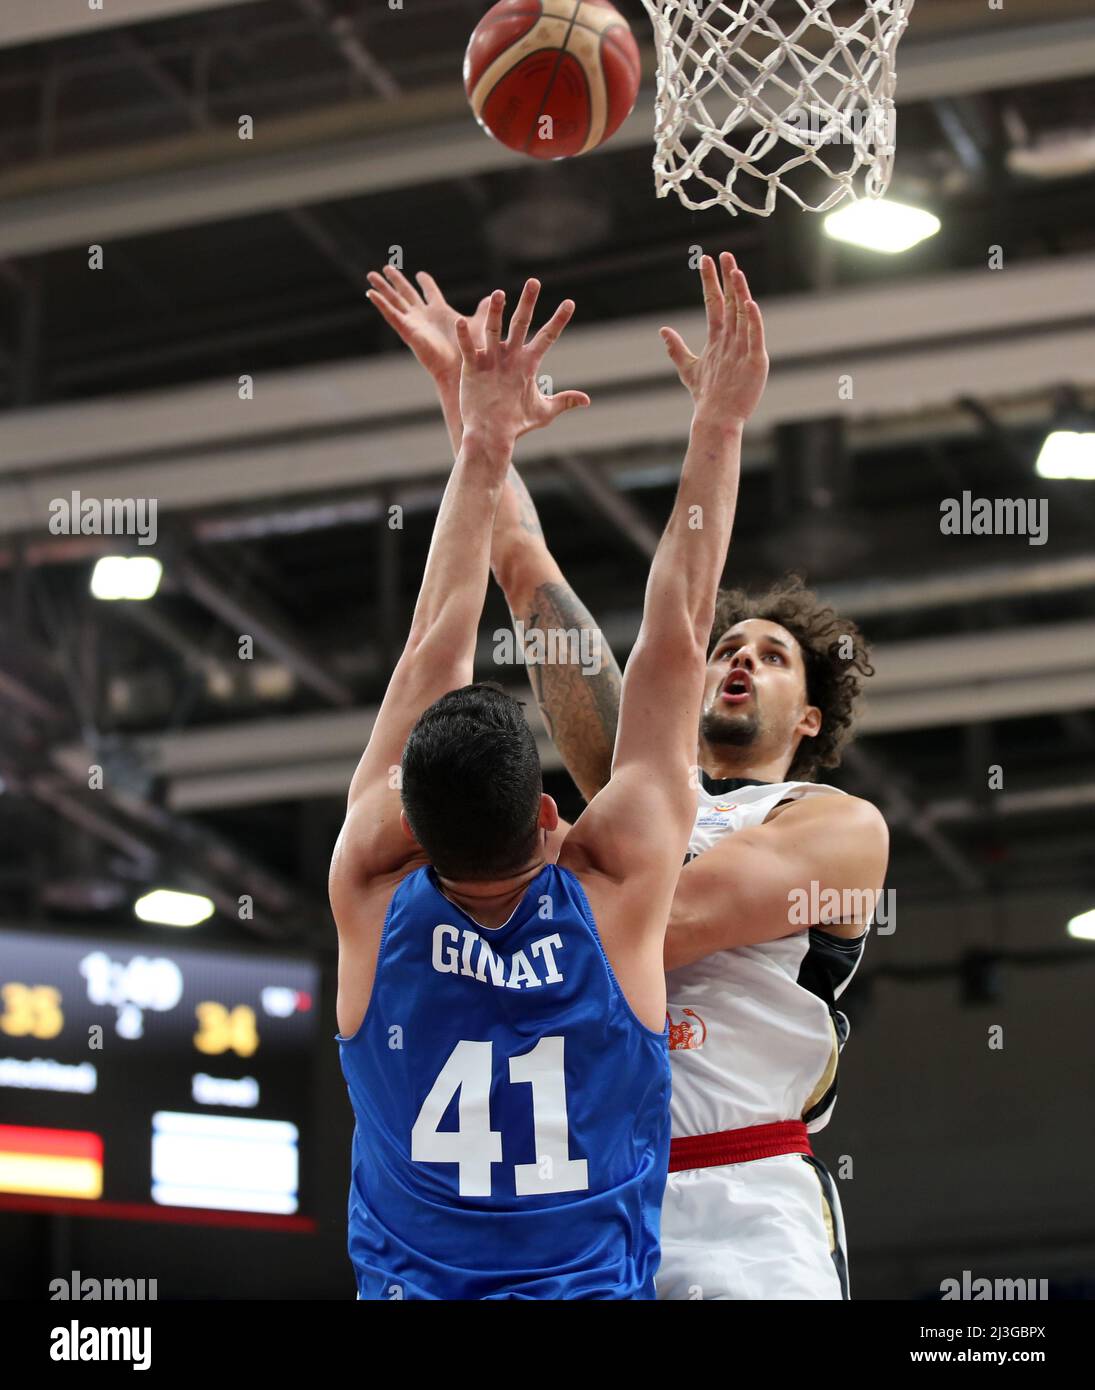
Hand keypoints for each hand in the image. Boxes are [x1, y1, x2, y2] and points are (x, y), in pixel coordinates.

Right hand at [365, 266, 490, 384]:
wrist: (460, 369)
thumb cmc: (470, 352)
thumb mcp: (479, 324)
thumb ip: (483, 310)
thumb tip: (494, 297)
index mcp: (440, 313)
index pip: (430, 294)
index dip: (425, 283)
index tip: (420, 274)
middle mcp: (424, 317)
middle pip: (407, 294)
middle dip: (396, 281)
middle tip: (386, 268)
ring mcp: (414, 323)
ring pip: (394, 301)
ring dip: (383, 288)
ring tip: (370, 275)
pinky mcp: (407, 331)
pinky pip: (391, 315)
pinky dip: (380, 304)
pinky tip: (370, 293)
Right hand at [457, 279, 589, 441]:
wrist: (492, 434)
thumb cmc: (516, 424)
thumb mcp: (543, 412)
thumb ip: (563, 401)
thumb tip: (586, 399)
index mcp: (528, 363)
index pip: (547, 336)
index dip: (559, 320)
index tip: (570, 303)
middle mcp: (511, 356)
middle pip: (521, 323)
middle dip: (528, 303)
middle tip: (534, 282)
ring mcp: (491, 359)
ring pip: (494, 330)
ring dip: (496, 313)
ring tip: (499, 294)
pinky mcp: (473, 367)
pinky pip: (469, 348)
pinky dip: (465, 336)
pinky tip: (460, 323)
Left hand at [660, 253, 768, 427]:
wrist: (717, 417)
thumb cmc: (706, 394)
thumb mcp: (688, 368)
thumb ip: (676, 348)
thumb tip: (663, 330)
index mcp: (719, 338)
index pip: (715, 303)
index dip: (711, 282)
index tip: (706, 261)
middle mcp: (733, 339)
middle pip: (730, 302)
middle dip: (728, 278)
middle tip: (725, 254)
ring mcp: (745, 348)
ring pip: (742, 314)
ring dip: (740, 292)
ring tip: (736, 271)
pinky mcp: (755, 361)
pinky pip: (754, 336)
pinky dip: (753, 320)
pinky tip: (749, 303)